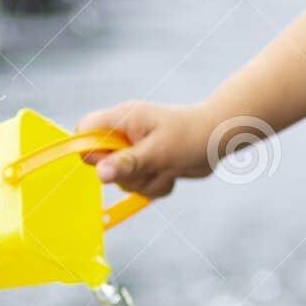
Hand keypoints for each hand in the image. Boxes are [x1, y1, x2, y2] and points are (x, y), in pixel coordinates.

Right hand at [74, 101, 222, 199]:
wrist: (220, 140)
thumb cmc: (190, 138)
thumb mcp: (157, 153)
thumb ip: (127, 164)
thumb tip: (100, 174)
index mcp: (122, 119)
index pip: (84, 131)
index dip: (91, 151)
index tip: (112, 162)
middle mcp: (125, 133)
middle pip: (102, 163)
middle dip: (127, 174)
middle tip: (152, 164)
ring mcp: (136, 149)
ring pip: (123, 179)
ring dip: (147, 182)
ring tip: (168, 167)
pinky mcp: (148, 164)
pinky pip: (140, 186)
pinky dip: (157, 185)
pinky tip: (173, 172)